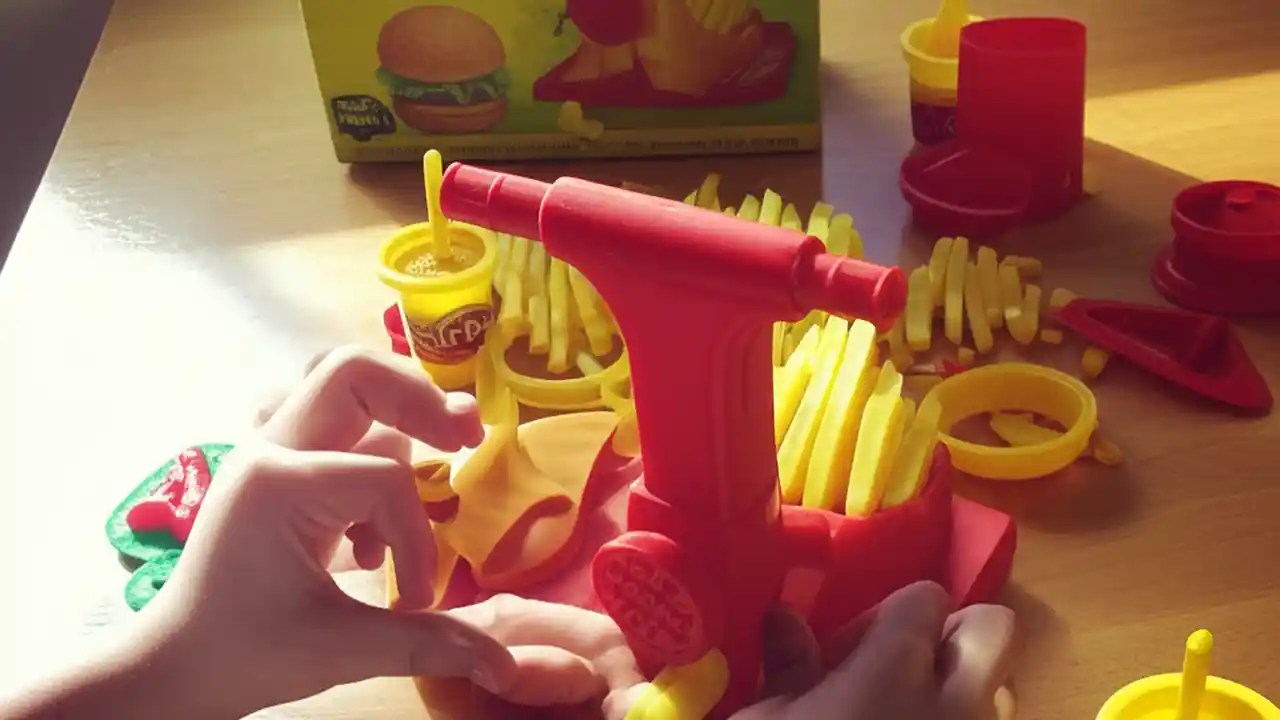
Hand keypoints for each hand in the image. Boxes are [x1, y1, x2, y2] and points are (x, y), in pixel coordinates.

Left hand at [134, 347, 517, 716]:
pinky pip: (326, 416)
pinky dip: (365, 443)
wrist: (175, 665)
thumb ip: (426, 642)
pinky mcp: (272, 465)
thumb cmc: (243, 655)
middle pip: (354, 372)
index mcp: (279, 485)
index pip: (386, 476)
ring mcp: (266, 451)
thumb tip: (503, 662)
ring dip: (391, 414)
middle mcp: (270, 450)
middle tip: (465, 438)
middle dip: (420, 398)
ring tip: (435, 447)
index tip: (415, 598)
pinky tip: (369, 514)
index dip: (417, 537)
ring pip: (339, 383)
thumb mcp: (339, 650)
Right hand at [738, 581, 1015, 719]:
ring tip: (908, 719)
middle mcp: (955, 702)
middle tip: (904, 664)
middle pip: (993, 629)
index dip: (892, 613)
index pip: (926, 598)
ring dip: (963, 692)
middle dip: (954, 634)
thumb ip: (787, 665)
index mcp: (895, 670)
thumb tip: (784, 618)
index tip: (854, 646)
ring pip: (1000, 692)